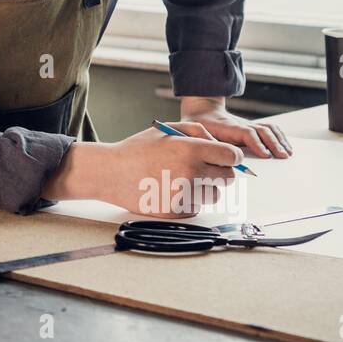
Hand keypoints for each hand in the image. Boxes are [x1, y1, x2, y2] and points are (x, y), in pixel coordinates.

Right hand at [44, 122, 244, 216]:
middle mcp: (191, 172)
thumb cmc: (138, 149)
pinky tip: (170, 191)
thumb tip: (221, 147)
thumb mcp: (166, 130)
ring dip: (205, 189)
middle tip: (204, 169)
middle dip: (220, 173)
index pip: (232, 157)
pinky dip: (189, 201)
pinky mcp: (176, 212)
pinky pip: (197, 207)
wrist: (110, 173)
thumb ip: (198, 132)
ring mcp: (184, 194)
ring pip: (214, 195)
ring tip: (182, 180)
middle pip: (228, 178)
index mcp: (191, 149)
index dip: (231, 157)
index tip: (225, 158)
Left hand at [178, 96, 292, 158]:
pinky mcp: (252, 127)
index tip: (265, 155)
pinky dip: (280, 136)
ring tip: (287, 153)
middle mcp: (240, 125)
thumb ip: (208, 147)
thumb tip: (216, 161)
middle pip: (261, 130)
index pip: (246, 133)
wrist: (202, 112)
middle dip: (273, 144)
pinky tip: (286, 147)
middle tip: (282, 157)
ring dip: (279, 140)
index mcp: (227, 128)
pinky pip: (270, 129)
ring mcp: (248, 125)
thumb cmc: (200, 129)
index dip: (257, 143)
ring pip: (268, 128)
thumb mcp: (199, 137)